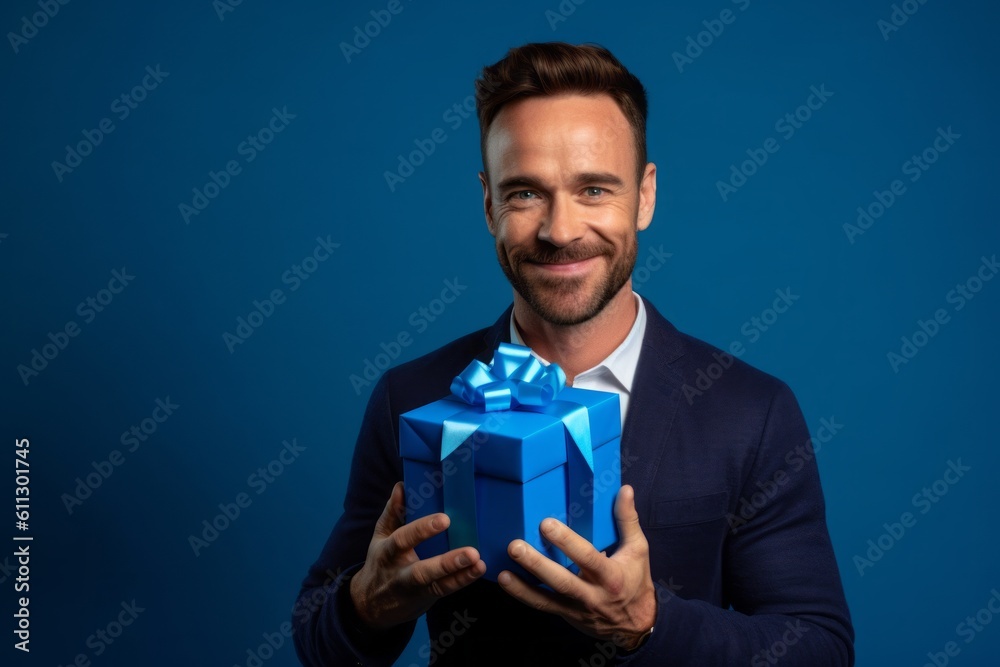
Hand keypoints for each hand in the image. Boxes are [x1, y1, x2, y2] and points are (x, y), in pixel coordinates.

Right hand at [350, 482, 486, 628]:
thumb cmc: (381, 560)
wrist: (370, 603)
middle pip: (422, 570)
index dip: (422, 529)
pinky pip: (444, 590)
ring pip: (436, 583)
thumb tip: (402, 485)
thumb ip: (393, 512)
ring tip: (478, 561)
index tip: (445, 519)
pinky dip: (461, 580)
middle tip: (472, 551)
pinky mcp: (425, 597)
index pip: (403, 539)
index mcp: (388, 551)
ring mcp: (413, 588)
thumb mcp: (381, 536)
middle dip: (446, 562)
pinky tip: (477, 569)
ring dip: (459, 573)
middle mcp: (399, 572)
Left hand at [497, 484, 656, 649]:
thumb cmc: (635, 581)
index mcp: (610, 575)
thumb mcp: (638, 549)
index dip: (566, 542)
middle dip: (537, 564)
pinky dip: (523, 595)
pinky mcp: (567, 614)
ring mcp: (577, 607)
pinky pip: (543, 606)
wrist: (636, 625)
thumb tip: (625, 489)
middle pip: (562, 580)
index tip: (546, 524)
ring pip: (547, 598)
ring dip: (523, 586)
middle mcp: (592, 594)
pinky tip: (506, 581)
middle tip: (515, 546)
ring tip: (504, 572)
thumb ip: (628, 520)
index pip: (587, 557)